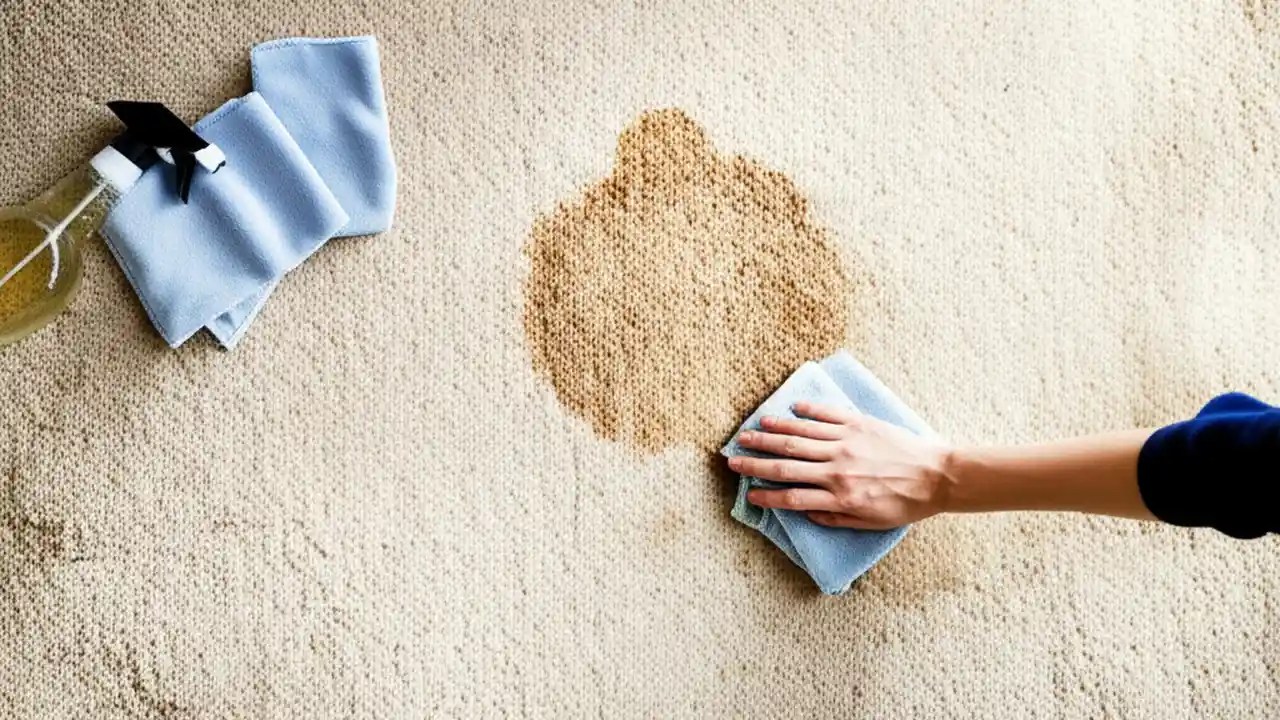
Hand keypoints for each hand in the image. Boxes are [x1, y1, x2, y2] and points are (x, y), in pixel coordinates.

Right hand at [727, 402, 954, 529]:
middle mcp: (838, 468)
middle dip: (756, 462)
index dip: (766, 495)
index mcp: (840, 495)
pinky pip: (826, 415)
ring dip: (772, 434)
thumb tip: (806, 512)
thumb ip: (834, 517)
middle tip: (733, 459)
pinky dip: (806, 412)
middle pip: (786, 464)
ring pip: (800, 436)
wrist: (938, 476)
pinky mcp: (859, 424)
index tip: (749, 494)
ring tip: (750, 432)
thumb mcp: (870, 522)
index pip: (792, 496)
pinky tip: (790, 411)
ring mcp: (847, 442)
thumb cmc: (906, 503)